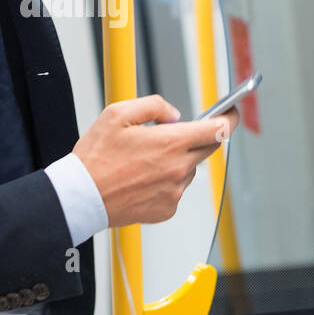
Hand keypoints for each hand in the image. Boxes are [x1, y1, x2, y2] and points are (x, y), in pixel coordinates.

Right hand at [73, 94, 239, 227]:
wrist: (81, 197)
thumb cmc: (95, 157)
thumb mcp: (118, 114)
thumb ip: (154, 106)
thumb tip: (175, 115)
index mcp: (170, 143)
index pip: (218, 129)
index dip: (229, 117)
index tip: (231, 112)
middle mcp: (178, 169)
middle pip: (207, 149)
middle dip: (198, 138)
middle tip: (173, 136)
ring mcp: (175, 191)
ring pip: (188, 170)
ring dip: (177, 161)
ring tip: (143, 162)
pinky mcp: (167, 209)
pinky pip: (176, 189)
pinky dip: (165, 181)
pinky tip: (141, 179)